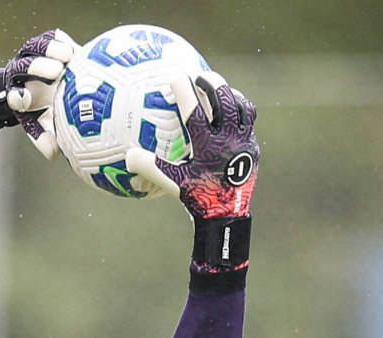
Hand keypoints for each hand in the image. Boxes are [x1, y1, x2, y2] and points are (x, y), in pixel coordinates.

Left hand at [3, 29, 79, 158]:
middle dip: (38, 68)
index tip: (25, 100)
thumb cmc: (46, 110)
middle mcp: (22, 72)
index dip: (19, 97)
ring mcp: (33, 54)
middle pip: (23, 66)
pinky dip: (62, 42)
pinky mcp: (47, 42)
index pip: (14, 96)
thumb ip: (48, 138)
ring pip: (37, 47)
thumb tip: (54, 154)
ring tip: (70, 57)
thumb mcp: (45, 125)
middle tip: (57, 73)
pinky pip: (53, 38)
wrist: (49, 85)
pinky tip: (76, 49)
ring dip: (52, 51)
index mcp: (18, 95)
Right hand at [127, 71, 258, 219]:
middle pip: (223, 100)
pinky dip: (240, 110)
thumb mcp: (172, 183)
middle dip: (211, 82)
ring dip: (229, 93)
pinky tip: (232, 110)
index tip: (175, 77)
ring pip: (241, 107)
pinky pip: (250, 121)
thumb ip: (150, 167)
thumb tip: (127, 154)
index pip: (194, 111)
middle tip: (200, 75)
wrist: (228, 217)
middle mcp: (228, 140)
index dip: (184, 91)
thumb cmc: (198, 199)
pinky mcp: (255, 149)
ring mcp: (244, 143)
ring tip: (219, 88)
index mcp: (207, 146)